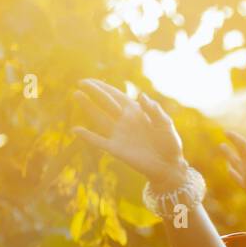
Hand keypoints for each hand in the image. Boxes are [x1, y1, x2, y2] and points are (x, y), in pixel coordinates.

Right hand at [73, 79, 187, 187]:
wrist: (168, 166)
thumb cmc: (170, 144)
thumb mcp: (166, 124)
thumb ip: (154, 110)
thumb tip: (141, 95)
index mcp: (136, 112)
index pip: (116, 96)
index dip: (103, 87)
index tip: (90, 80)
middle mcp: (124, 121)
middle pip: (105, 103)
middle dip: (93, 92)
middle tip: (80, 83)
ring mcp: (119, 134)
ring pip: (99, 118)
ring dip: (88, 107)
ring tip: (76, 95)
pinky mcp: (116, 149)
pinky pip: (98, 141)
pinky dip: (87, 136)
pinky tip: (76, 130)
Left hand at [221, 131, 245, 210]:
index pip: (243, 145)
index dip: (234, 138)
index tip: (226, 132)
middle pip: (236, 154)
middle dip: (228, 148)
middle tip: (221, 144)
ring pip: (233, 164)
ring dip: (228, 157)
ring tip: (224, 151)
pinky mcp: (245, 186)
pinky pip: (236, 176)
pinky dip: (231, 171)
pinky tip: (229, 169)